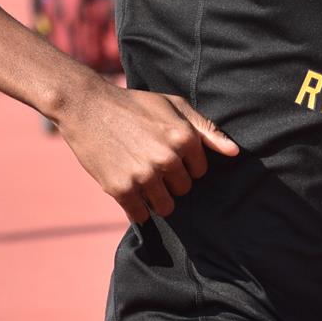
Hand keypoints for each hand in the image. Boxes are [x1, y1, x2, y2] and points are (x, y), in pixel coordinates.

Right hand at [56, 83, 238, 224]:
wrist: (86, 106)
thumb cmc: (135, 105)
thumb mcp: (174, 106)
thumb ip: (206, 130)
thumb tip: (234, 152)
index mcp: (184, 138)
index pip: (200, 171)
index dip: (186, 164)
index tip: (169, 154)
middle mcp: (167, 158)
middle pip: (184, 189)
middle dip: (171, 181)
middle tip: (151, 165)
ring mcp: (143, 176)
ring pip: (166, 206)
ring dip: (156, 198)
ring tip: (142, 179)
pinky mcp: (120, 189)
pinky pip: (140, 215)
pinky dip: (137, 210)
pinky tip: (130, 194)